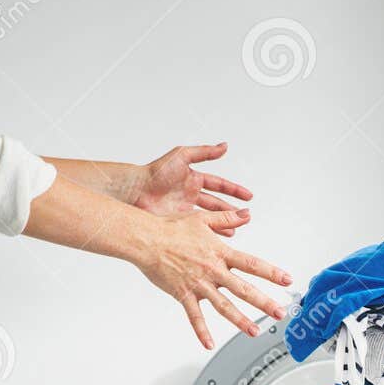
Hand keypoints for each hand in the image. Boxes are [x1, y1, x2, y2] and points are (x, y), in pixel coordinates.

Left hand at [130, 143, 252, 235]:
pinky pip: (197, 228)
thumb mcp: (182, 156)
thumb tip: (225, 146)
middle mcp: (190, 194)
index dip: (234, 190)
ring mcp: (185, 209)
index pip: (218, 184)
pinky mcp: (178, 221)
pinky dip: (208, 233)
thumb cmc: (155, 172)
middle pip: (216, 203)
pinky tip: (217, 238)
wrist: (135, 191)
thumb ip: (204, 152)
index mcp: (193, 178)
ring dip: (222, 223)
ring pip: (209, 217)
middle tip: (246, 217)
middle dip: (231, 210)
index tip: (248, 197)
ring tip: (235, 230)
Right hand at [136, 210, 291, 348]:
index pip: (252, 264)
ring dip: (240, 320)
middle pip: (244, 289)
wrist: (146, 239)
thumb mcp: (202, 219)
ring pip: (224, 305)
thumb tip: (247, 214)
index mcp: (220, 253)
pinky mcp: (183, 294)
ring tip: (255, 331)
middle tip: (279, 313)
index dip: (271, 272)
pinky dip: (201, 331)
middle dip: (264, 302)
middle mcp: (213, 270)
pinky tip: (209, 344)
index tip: (287, 280)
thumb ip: (227, 219)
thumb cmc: (170, 228)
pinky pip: (194, 316)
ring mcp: (199, 284)